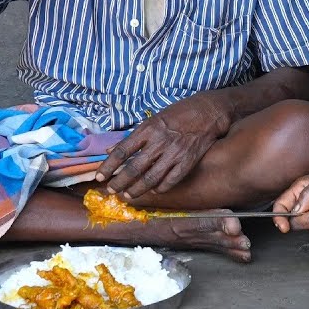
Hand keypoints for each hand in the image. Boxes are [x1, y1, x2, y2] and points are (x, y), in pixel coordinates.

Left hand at [95, 94, 230, 198]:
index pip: (122, 151)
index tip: (99, 177)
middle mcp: (159, 142)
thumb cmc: (179, 113)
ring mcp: (174, 153)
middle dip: (119, 182)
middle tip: (111, 191)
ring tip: (128, 196)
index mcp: (148, 129)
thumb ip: (133, 136)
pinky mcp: (187, 162)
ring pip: (150, 178)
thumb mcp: (153, 119)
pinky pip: (170, 181)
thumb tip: (110, 148)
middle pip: (133, 168)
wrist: (208, 113)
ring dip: (136, 190)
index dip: (108, 166)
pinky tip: (153, 190)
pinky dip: (160, 188)